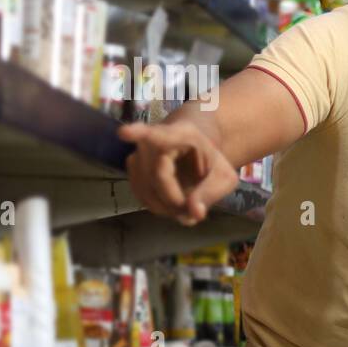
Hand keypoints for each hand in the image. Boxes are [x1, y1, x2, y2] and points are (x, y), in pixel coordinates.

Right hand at [119, 121, 239, 225]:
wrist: (193, 149)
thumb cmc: (209, 160)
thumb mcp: (223, 175)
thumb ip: (211, 192)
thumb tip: (194, 214)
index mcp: (180, 134)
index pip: (157, 134)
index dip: (138, 133)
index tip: (124, 133)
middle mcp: (152, 141)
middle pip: (157, 177)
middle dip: (175, 200)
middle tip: (193, 211)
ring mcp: (139, 154)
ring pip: (145, 189)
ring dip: (166, 207)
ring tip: (186, 208)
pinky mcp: (134, 170)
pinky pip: (141, 194)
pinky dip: (158, 207)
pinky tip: (174, 207)